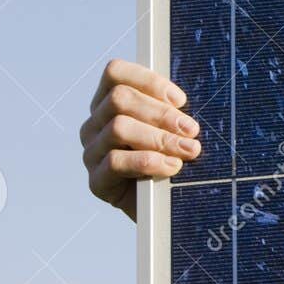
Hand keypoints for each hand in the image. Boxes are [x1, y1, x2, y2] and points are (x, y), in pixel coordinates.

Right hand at [79, 59, 200, 220]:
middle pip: (119, 99)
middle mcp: (94, 124)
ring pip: (118, 127)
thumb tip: (184, 100)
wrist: (164, 209)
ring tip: (189, 151)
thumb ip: (171, 110)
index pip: (114, 73)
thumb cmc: (171, 160)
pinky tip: (172, 167)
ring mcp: (91, 152)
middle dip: (162, 113)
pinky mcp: (95, 181)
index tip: (181, 100)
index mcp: (109, 103)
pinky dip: (148, 161)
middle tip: (192, 130)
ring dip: (160, 138)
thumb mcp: (172, 130)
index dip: (149, 81)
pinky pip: (115, 161)